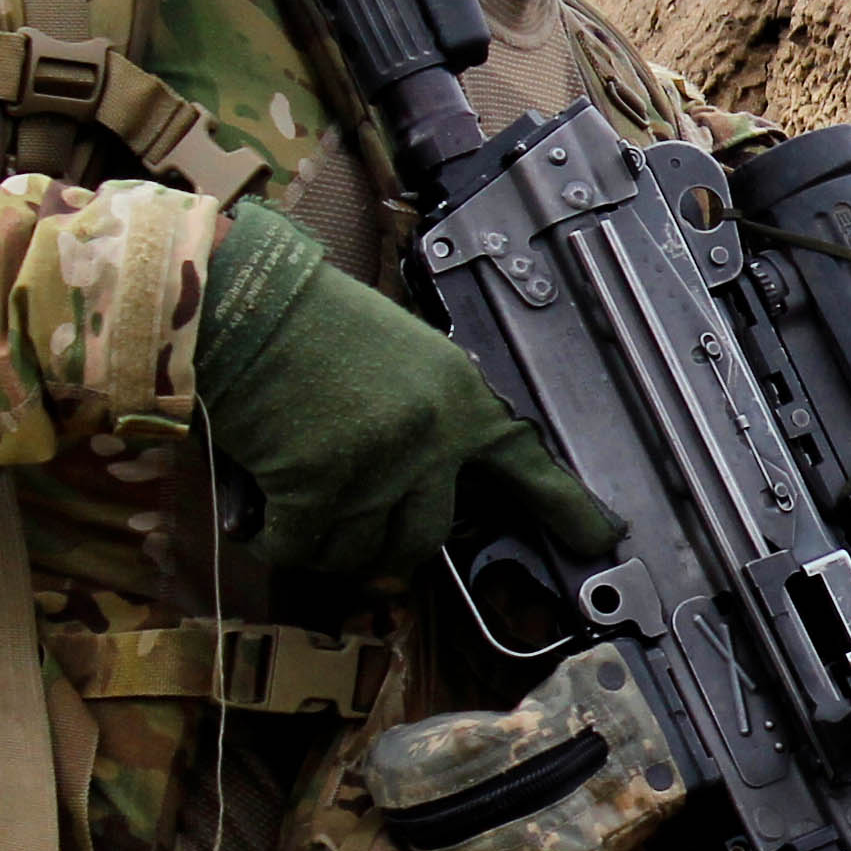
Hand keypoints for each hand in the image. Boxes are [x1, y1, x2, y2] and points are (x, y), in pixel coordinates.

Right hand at [191, 203, 621, 583]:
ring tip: (297, 502)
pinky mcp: (315, 487)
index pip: (527, 463)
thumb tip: (419, 488)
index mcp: (460, 398)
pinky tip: (261, 516)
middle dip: (388, 540)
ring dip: (327, 541)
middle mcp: (430, 438)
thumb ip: (429, 420)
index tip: (601, 539)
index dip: (565, 508)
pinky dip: (276, 539)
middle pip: (428, 535)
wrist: (249, 300)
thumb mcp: (406, 357)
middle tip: (351, 520)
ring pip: (363, 551)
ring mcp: (375, 467)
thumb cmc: (314, 321)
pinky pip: (301, 547)